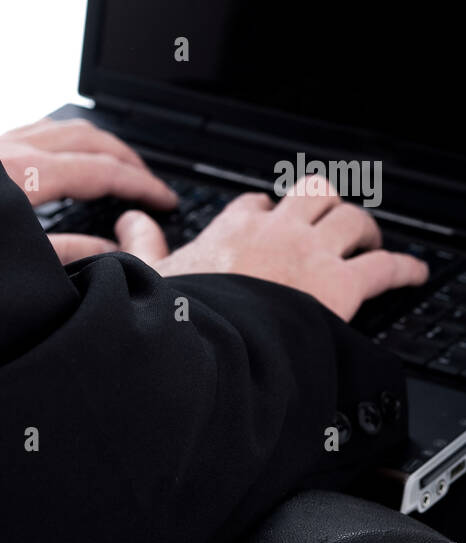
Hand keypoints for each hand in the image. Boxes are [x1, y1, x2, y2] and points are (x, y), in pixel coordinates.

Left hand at [0, 116, 175, 263]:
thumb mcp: (17, 260)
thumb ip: (69, 253)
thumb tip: (112, 248)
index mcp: (26, 174)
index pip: (102, 171)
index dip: (141, 185)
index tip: (165, 200)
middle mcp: (15, 149)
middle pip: (91, 140)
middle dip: (129, 160)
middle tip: (152, 185)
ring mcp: (0, 142)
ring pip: (67, 127)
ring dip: (102, 144)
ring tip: (122, 166)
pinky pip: (42, 129)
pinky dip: (71, 137)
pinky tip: (74, 152)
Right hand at [104, 179, 428, 321]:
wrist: (216, 348)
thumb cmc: (185, 314)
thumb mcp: (153, 272)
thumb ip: (143, 244)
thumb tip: (129, 221)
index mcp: (233, 230)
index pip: (255, 205)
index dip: (264, 211)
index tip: (266, 220)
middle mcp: (277, 232)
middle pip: (312, 194)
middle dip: (325, 204)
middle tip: (330, 221)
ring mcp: (311, 255)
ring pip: (351, 219)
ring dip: (364, 228)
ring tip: (369, 239)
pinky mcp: (341, 285)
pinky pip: (384, 266)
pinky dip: (404, 267)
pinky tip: (413, 272)